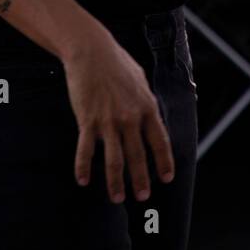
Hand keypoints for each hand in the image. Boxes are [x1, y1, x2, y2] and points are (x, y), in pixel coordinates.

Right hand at [63, 33, 174, 202]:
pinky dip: (84, 167)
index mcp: (147, 106)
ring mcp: (108, 121)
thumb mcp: (140, 79)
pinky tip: (83, 180)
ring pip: (114, 160)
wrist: (91, 50)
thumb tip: (151, 114)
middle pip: (138, 156)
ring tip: (117, 198)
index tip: (166, 178)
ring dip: (116, 182)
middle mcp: (130, 117)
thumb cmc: (116, 62)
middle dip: (141, 180)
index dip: (164, 161)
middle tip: (143, 197)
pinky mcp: (87, 120)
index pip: (160, 141)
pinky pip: (86, 149)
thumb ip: (146, 99)